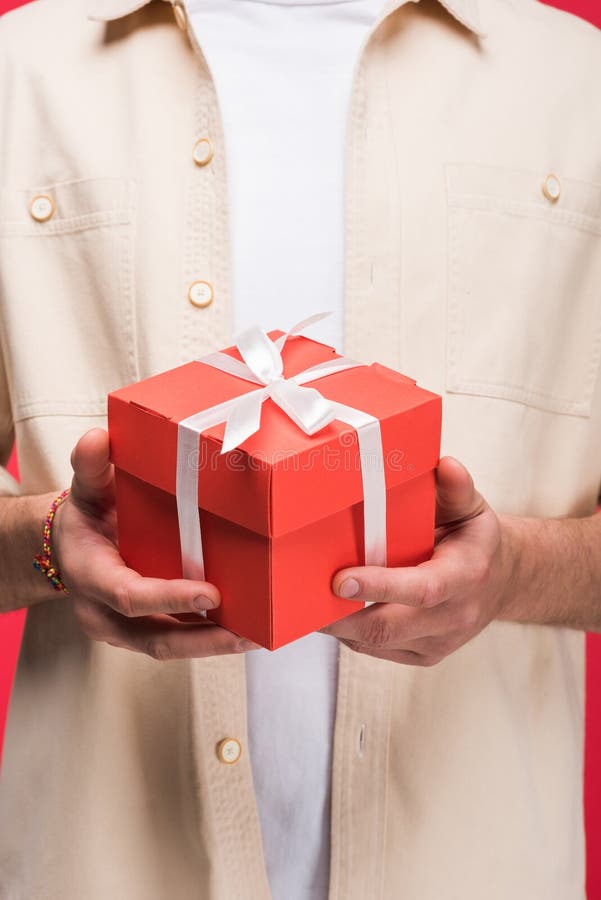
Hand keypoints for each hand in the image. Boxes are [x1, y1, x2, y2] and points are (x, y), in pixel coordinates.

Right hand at [53, 428, 258, 659]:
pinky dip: (208, 639)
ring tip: (258, 636)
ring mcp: (122, 630)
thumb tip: (98, 437)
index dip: (170, 597)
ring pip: (169, 648)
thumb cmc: (84, 517)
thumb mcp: (84, 487)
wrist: (68, 546)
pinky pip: (176, 642)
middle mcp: (103, 613)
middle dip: (203, 641)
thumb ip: (91, 465)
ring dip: (213, 645)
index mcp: (91, 575)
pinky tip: (244, 631)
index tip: (211, 594)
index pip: (130, 596)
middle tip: (248, 634)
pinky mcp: (141, 633)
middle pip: (156, 639)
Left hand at [321, 456, 515, 665]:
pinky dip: (350, 634)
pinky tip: (333, 611)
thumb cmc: (474, 539)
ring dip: (339, 626)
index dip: (380, 587)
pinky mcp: (424, 655)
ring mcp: (439, 641)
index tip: (340, 579)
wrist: (501, 582)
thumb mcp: (471, 508)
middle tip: (302, 598)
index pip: (422, 589)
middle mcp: (455, 615)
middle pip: (390, 627)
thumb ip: (457, 488)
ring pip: (378, 643)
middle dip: (342, 617)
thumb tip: (446, 465)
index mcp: (466, 575)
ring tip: (306, 604)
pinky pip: (378, 650)